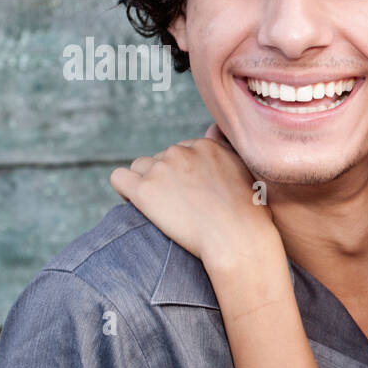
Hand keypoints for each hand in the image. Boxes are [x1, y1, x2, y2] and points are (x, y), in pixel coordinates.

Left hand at [110, 131, 279, 270]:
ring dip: (147, 184)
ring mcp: (161, 169)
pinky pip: (119, 178)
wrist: (238, 238)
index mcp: (206, 146)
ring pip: (140, 167)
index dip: (184, 174)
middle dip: (166, 179)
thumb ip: (225, 147)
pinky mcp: (145, 190)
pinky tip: (136, 204)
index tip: (193, 195)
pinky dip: (124, 190)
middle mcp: (182, 152)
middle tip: (181, 206)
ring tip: (161, 209)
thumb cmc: (248, 214)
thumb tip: (212, 128)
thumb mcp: (245, 171)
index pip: (182, 152)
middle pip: (161, 159)